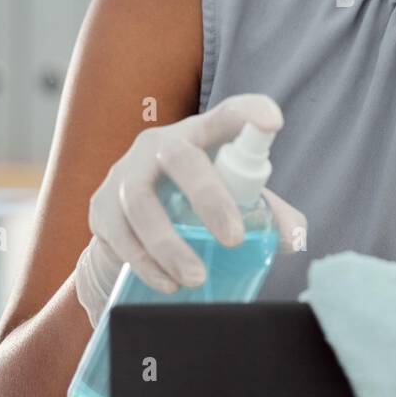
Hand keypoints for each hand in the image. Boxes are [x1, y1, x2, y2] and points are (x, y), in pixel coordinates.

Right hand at [74, 93, 305, 325]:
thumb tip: (294, 238)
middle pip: (180, 157)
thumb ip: (268, 214)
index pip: (227, 114)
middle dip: (208, 197)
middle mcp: (160, 145)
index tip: (273, 121)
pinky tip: (166, 284)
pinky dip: (144, 262)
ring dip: (169, 244)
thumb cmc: (195, 203)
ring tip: (196, 278)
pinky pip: (118, 232)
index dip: (250, 112)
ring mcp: (125, 172)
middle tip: (234, 240)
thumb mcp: (233, 201)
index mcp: (200, 136)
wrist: (131, 225)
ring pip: (140, 201)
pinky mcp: (101, 205)